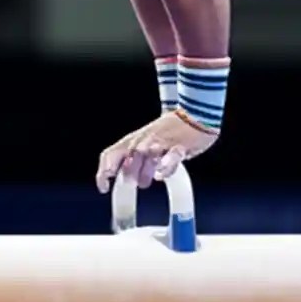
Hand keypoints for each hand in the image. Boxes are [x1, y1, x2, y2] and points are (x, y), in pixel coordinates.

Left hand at [95, 112, 218, 192]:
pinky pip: (171, 156)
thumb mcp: (147, 141)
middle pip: (127, 156)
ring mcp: (162, 142)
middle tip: (134, 183)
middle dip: (127, 172)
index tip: (103, 187)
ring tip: (148, 180)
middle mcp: (145, 140)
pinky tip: (160, 175)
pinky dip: (165, 166)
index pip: (111, 154)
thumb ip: (135, 158)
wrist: (197, 114)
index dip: (104, 171)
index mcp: (134, 140)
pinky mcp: (181, 145)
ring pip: (146, 155)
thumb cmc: (172, 130)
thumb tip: (125, 175)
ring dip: (143, 171)